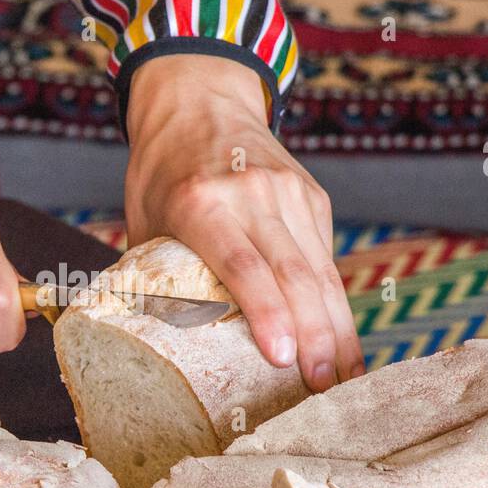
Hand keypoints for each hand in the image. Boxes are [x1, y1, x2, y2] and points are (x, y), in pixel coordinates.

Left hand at [124, 54, 363, 391]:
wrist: (199, 97)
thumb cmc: (160, 171)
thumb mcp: (144, 219)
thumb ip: (152, 276)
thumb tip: (153, 350)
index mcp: (202, 201)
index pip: (242, 264)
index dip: (266, 313)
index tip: (282, 358)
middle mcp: (252, 193)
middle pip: (295, 275)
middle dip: (314, 337)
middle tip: (322, 390)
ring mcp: (290, 193)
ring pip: (321, 271)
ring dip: (336, 329)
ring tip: (343, 379)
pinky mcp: (312, 198)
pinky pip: (326, 260)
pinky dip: (335, 305)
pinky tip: (341, 344)